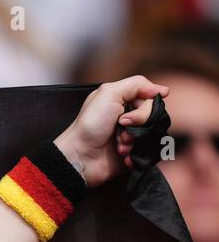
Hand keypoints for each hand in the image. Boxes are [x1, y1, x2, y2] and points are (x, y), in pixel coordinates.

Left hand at [53, 75, 170, 189]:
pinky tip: (122, 154)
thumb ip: (136, 84)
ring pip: (153, 132)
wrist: (80, 157)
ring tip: (120, 143)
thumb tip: (162, 90)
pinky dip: (136, 152)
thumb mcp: (108, 93)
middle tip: (121, 126)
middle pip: (154, 115)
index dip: (144, 105)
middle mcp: (129, 116)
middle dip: (139, 122)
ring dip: (136, 138)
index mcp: (123, 100)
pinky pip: (149, 150)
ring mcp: (133, 135)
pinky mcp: (134, 152)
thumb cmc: (90, 125)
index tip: (126, 113)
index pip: (151, 98)